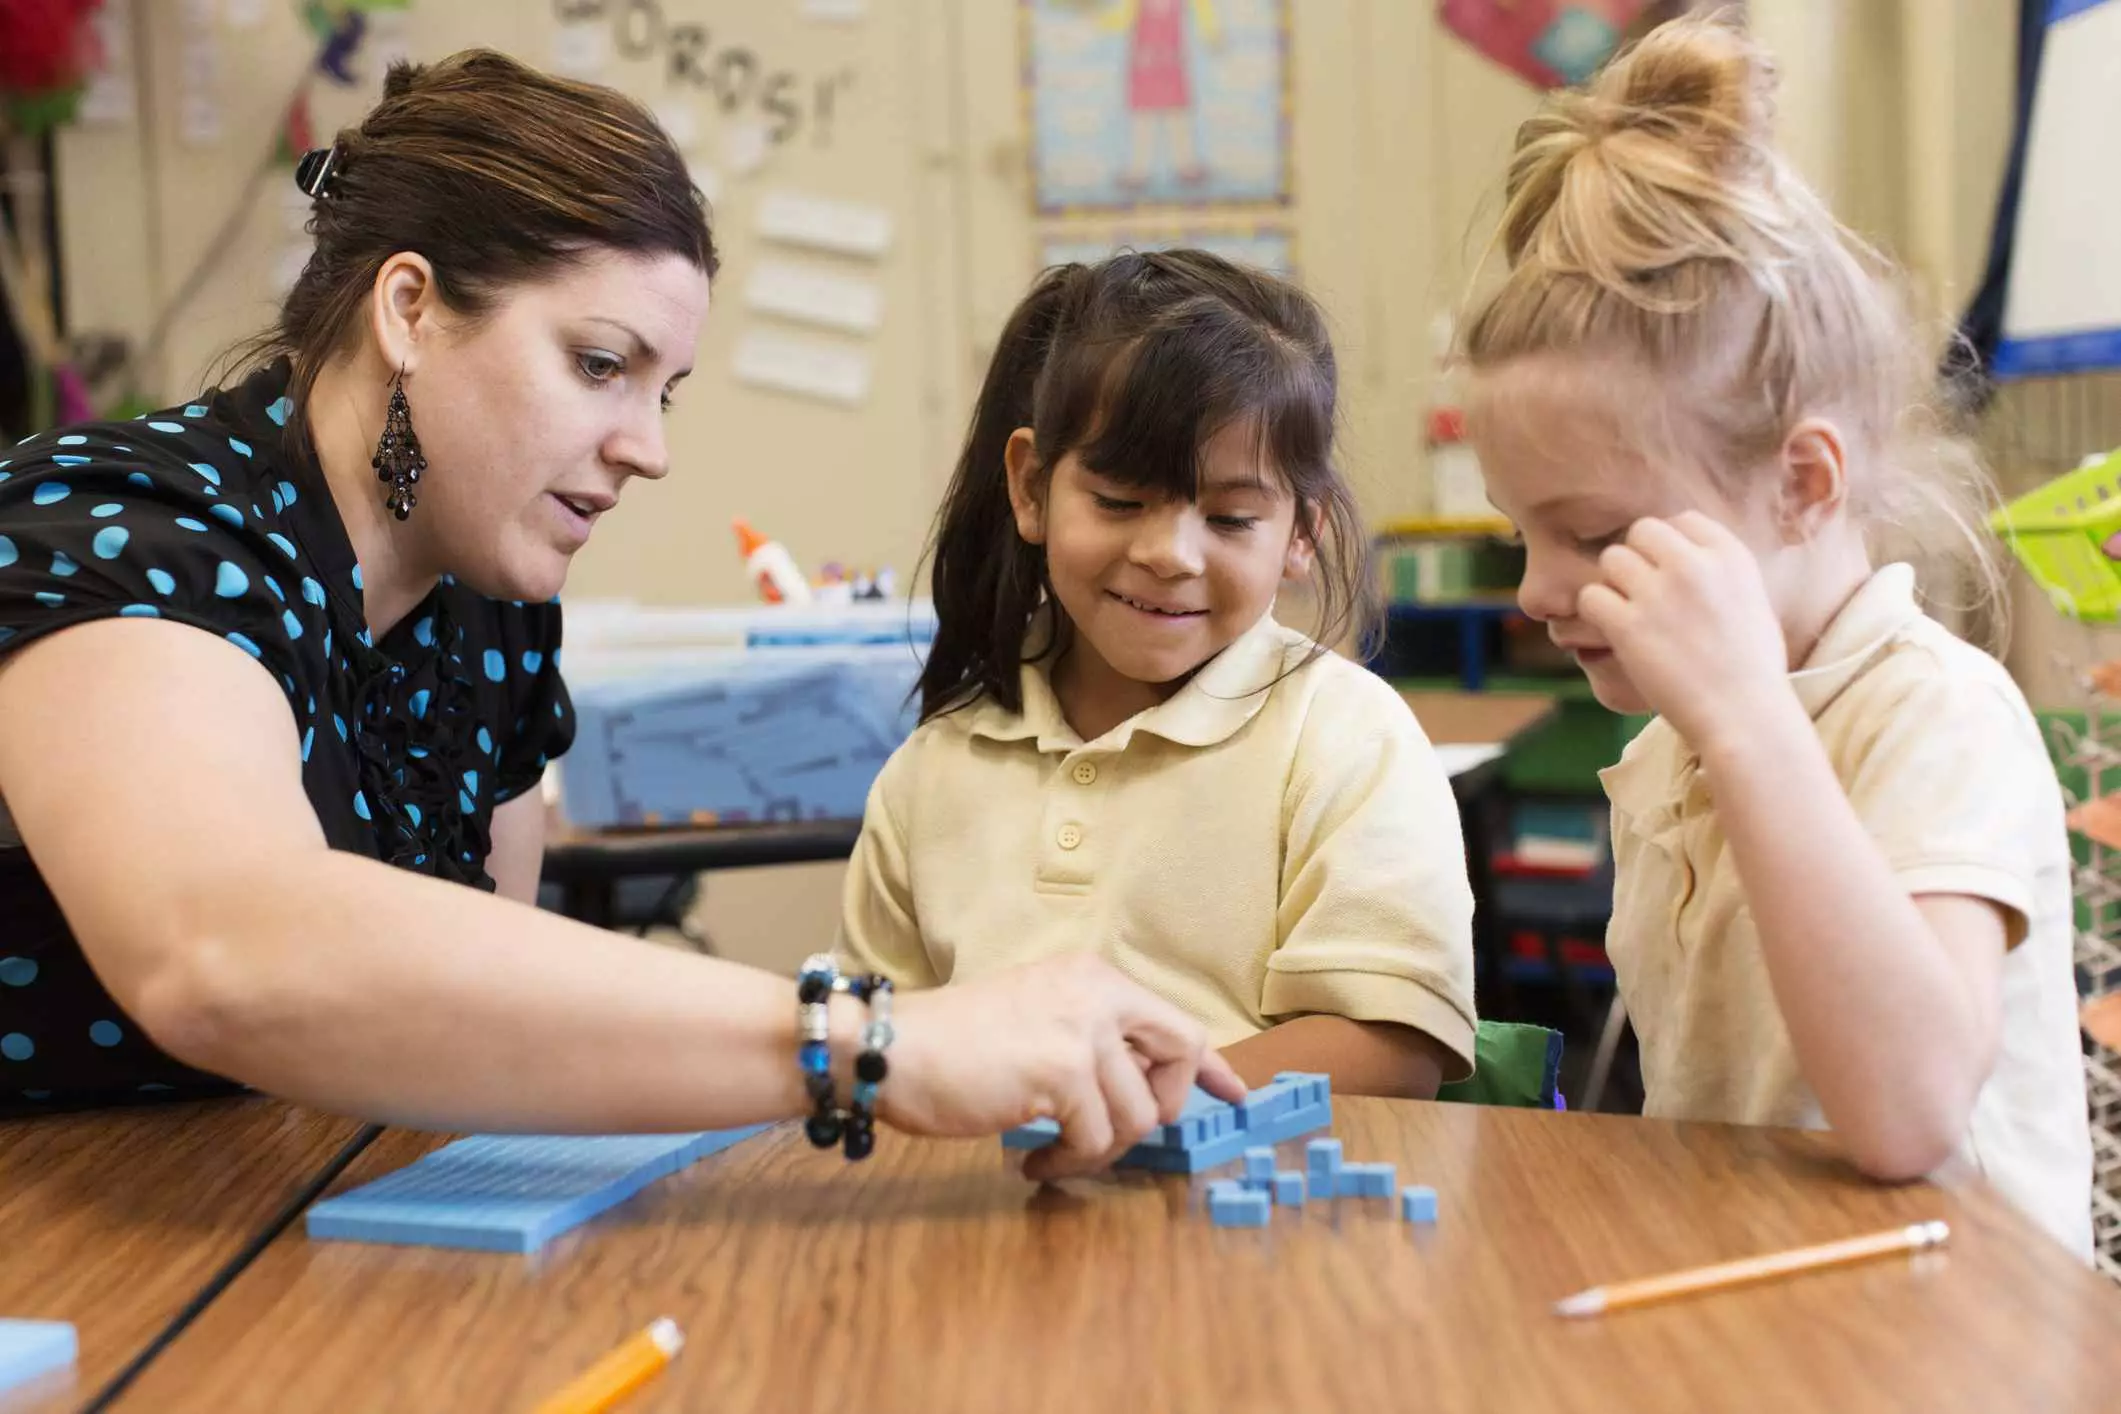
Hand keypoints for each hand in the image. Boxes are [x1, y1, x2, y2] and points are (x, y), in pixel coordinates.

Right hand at [880, 953, 1245, 1180]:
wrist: (891, 1047)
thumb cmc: (953, 1045)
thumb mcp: (1038, 1020)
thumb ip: (1092, 1041)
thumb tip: (1146, 1089)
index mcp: (1093, 977)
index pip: (1176, 1021)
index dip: (1211, 1065)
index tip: (1234, 1094)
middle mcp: (1097, 992)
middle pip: (1181, 1058)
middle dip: (1162, 1108)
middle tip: (1112, 1132)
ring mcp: (1083, 1029)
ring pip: (1138, 1115)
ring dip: (1099, 1147)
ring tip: (1055, 1150)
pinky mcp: (1062, 1070)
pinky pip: (1097, 1138)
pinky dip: (1070, 1160)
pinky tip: (1034, 1160)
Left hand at [1577, 512, 1794, 753]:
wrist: (1744, 716)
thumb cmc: (1751, 670)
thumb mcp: (1752, 603)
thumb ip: (1719, 573)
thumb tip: (1685, 554)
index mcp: (1731, 556)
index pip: (1682, 520)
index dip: (1668, 546)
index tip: (1668, 574)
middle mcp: (1694, 565)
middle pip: (1641, 532)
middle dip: (1637, 559)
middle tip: (1641, 595)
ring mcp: (1659, 594)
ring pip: (1612, 559)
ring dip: (1613, 585)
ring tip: (1628, 615)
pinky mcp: (1628, 625)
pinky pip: (1590, 596)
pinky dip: (1595, 613)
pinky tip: (1613, 632)